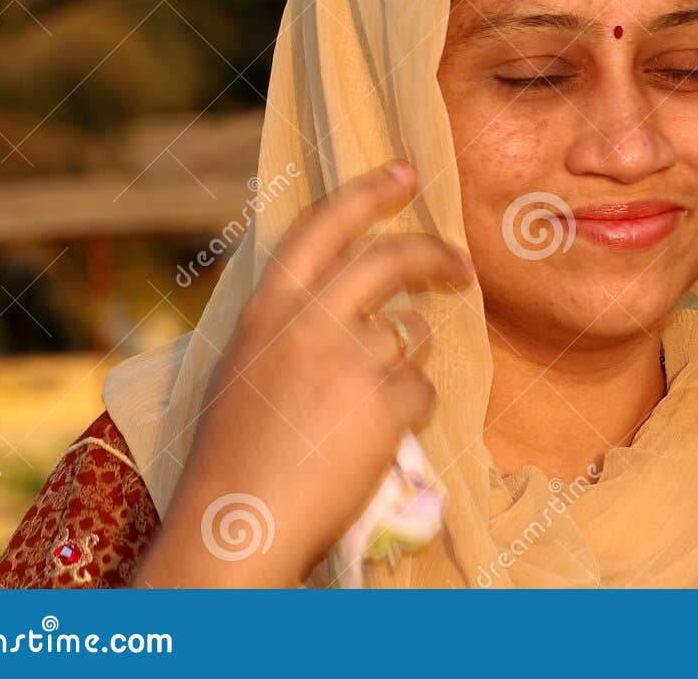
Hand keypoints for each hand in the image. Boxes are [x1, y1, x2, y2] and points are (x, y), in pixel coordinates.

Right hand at [134, 161, 472, 586]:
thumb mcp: (246, 366)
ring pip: (413, 336)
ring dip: (405, 365)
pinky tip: (368, 443)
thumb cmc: (236, 454)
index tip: (403, 172)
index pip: (322, 224)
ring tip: (361, 411)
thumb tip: (342, 290)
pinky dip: (406, 415)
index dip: (367, 191)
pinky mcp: (384, 402)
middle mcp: (308, 321)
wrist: (237, 525)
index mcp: (267, 309)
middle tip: (460, 266)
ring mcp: (349, 359)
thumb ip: (290, 323)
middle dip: (435, 254)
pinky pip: (421, 393)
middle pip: (390, 260)